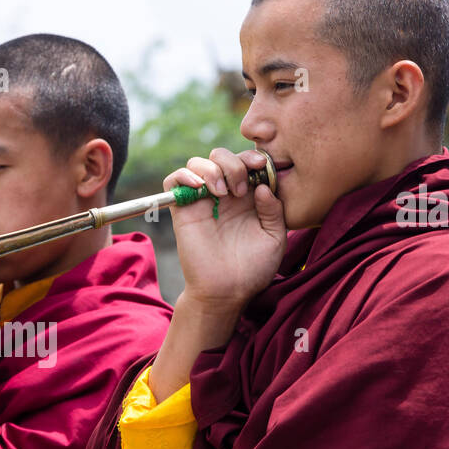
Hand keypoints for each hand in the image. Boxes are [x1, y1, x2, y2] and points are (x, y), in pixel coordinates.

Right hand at [163, 148, 287, 310]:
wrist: (226, 292)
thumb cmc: (253, 269)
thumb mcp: (275, 237)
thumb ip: (274, 209)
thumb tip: (263, 186)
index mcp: (248, 198)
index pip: (246, 162)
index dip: (253, 157)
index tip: (260, 166)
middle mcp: (224, 195)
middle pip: (222, 156)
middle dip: (233, 162)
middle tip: (240, 188)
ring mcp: (202, 201)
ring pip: (198, 163)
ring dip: (212, 168)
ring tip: (222, 191)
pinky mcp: (182, 210)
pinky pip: (173, 180)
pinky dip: (184, 175)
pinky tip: (199, 187)